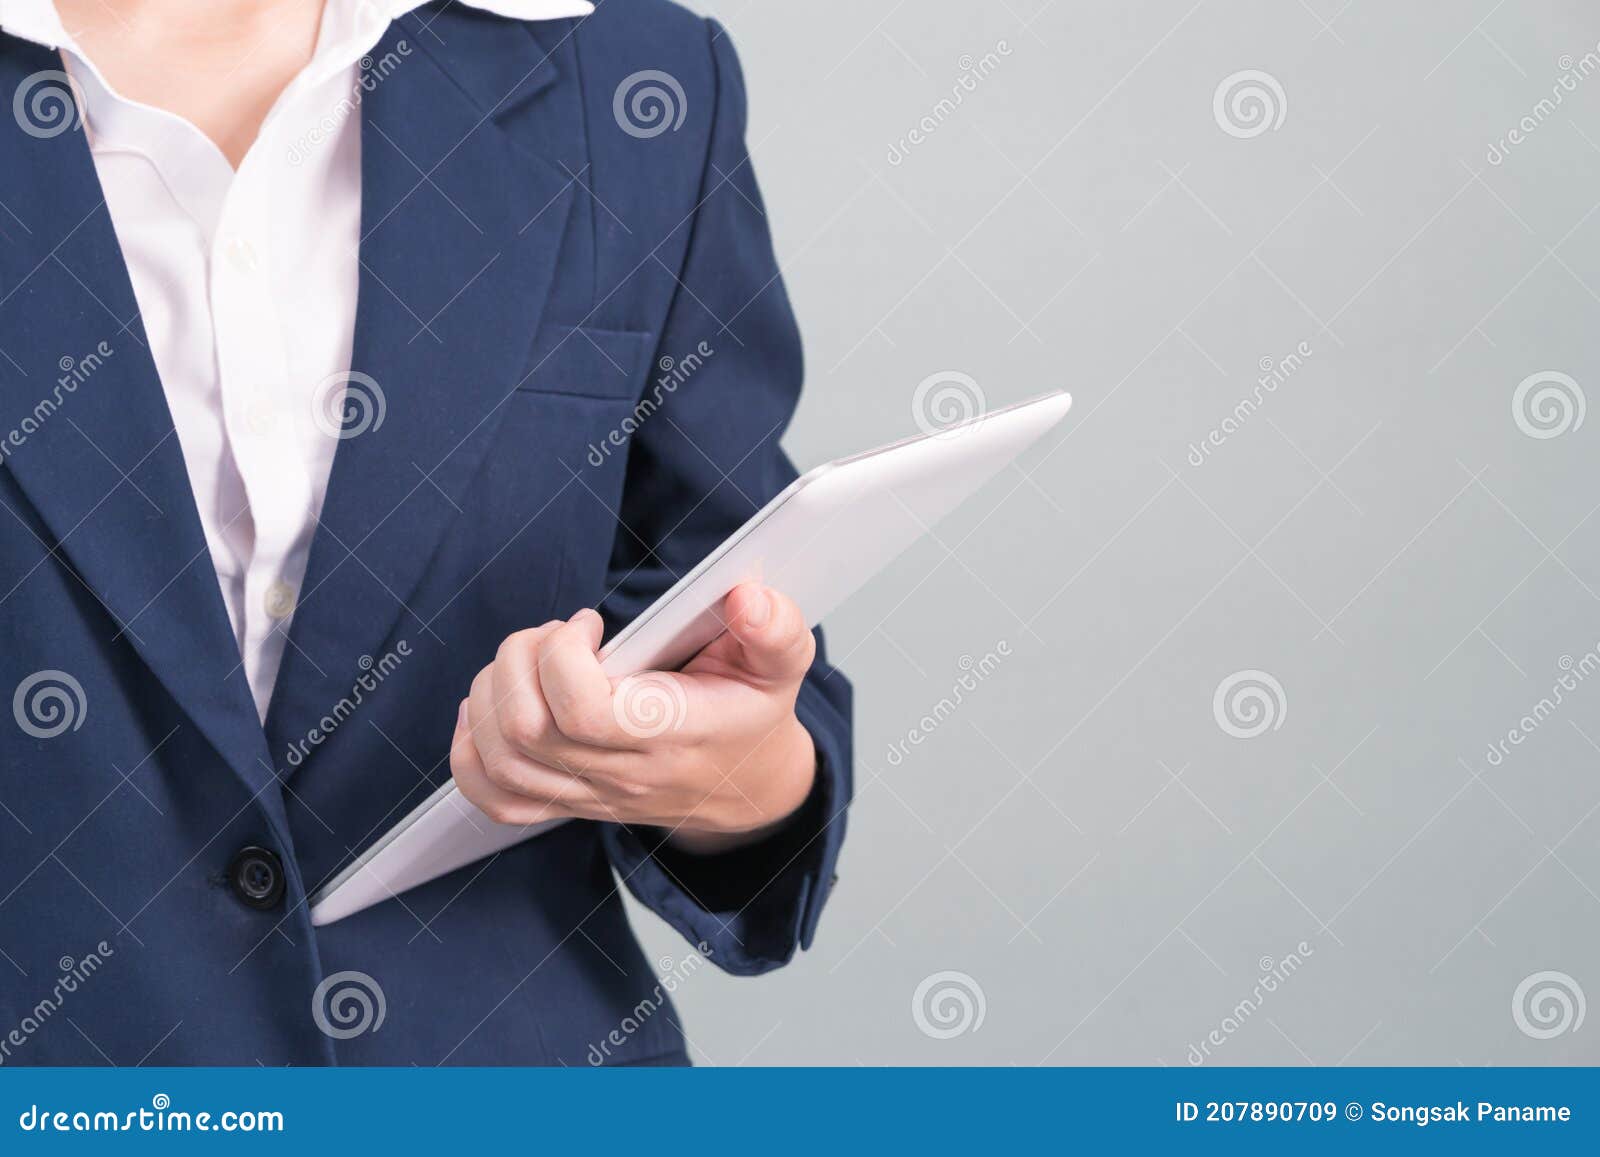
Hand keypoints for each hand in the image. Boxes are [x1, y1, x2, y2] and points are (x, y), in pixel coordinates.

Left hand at [450, 583, 817, 854]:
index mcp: (670, 734)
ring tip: (530, 661)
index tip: (591, 624)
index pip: (583, 712)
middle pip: (527, 729)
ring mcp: (590, 795)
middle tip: (556, 635)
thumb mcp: (781, 666)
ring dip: (492, 693)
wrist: (750, 787)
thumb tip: (747, 598)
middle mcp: (623, 774)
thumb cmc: (753, 714)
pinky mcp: (568, 802)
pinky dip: (472, 751)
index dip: (563, 655)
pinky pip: (496, 797)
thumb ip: (776, 629)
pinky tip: (490, 706)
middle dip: (520, 659)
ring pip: (502, 759)